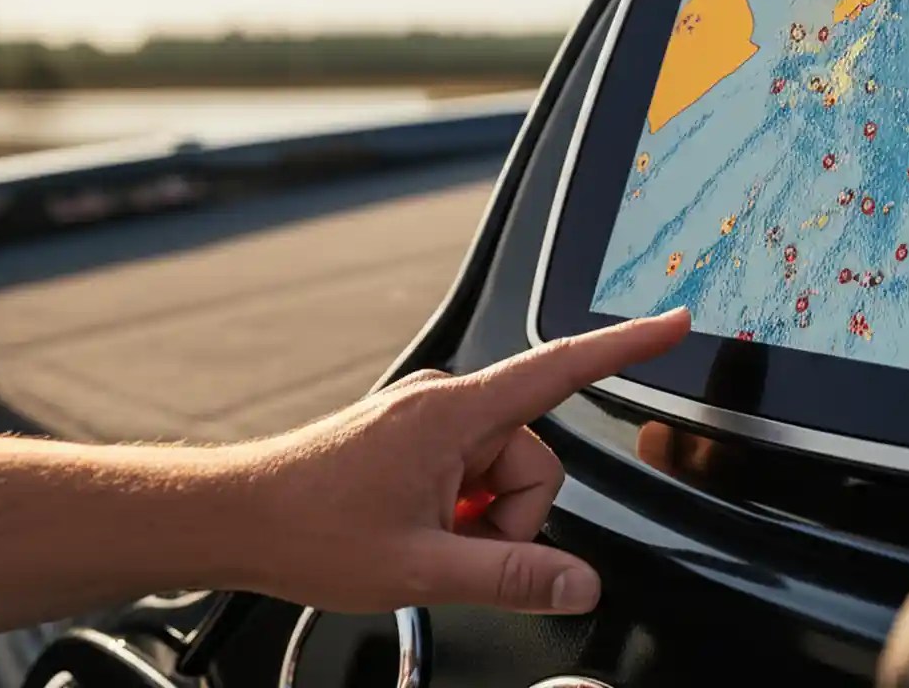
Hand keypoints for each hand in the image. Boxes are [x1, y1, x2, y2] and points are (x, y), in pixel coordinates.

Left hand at [236, 308, 690, 615]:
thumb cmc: (307, 527)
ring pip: (503, 474)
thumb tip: (579, 584)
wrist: (235, 516)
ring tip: (422, 539)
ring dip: (479, 519)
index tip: (673, 324)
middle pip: (532, 460)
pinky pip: (470, 472)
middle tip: (449, 546)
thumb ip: (512, 575)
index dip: (626, 347)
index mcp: (454, 414)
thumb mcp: (421, 567)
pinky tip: (414, 528)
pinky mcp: (416, 437)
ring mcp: (429, 420)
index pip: (560, 368)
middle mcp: (445, 403)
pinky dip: (459, 510)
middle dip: (508, 517)